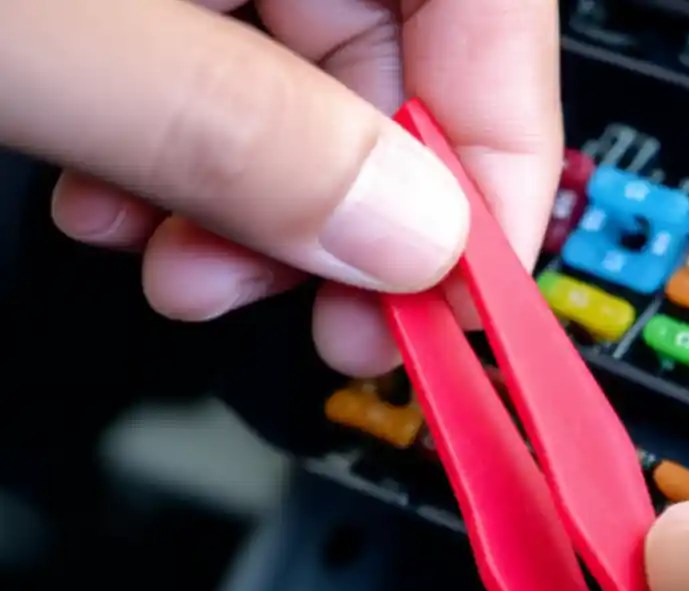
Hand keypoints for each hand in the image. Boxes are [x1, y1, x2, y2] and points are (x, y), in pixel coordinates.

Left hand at [0, 0, 560, 376]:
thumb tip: (404, 239)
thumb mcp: (50, 31)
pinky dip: (185, 172)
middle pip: (410, 64)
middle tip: (335, 323)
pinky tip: (126, 212)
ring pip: (308, 89)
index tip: (466, 300)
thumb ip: (232, 126)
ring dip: (260, 213)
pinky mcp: (156, 0)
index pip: (493, 12)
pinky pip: (218, 82)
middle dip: (359, 216)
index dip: (501, 164)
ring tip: (192, 276)